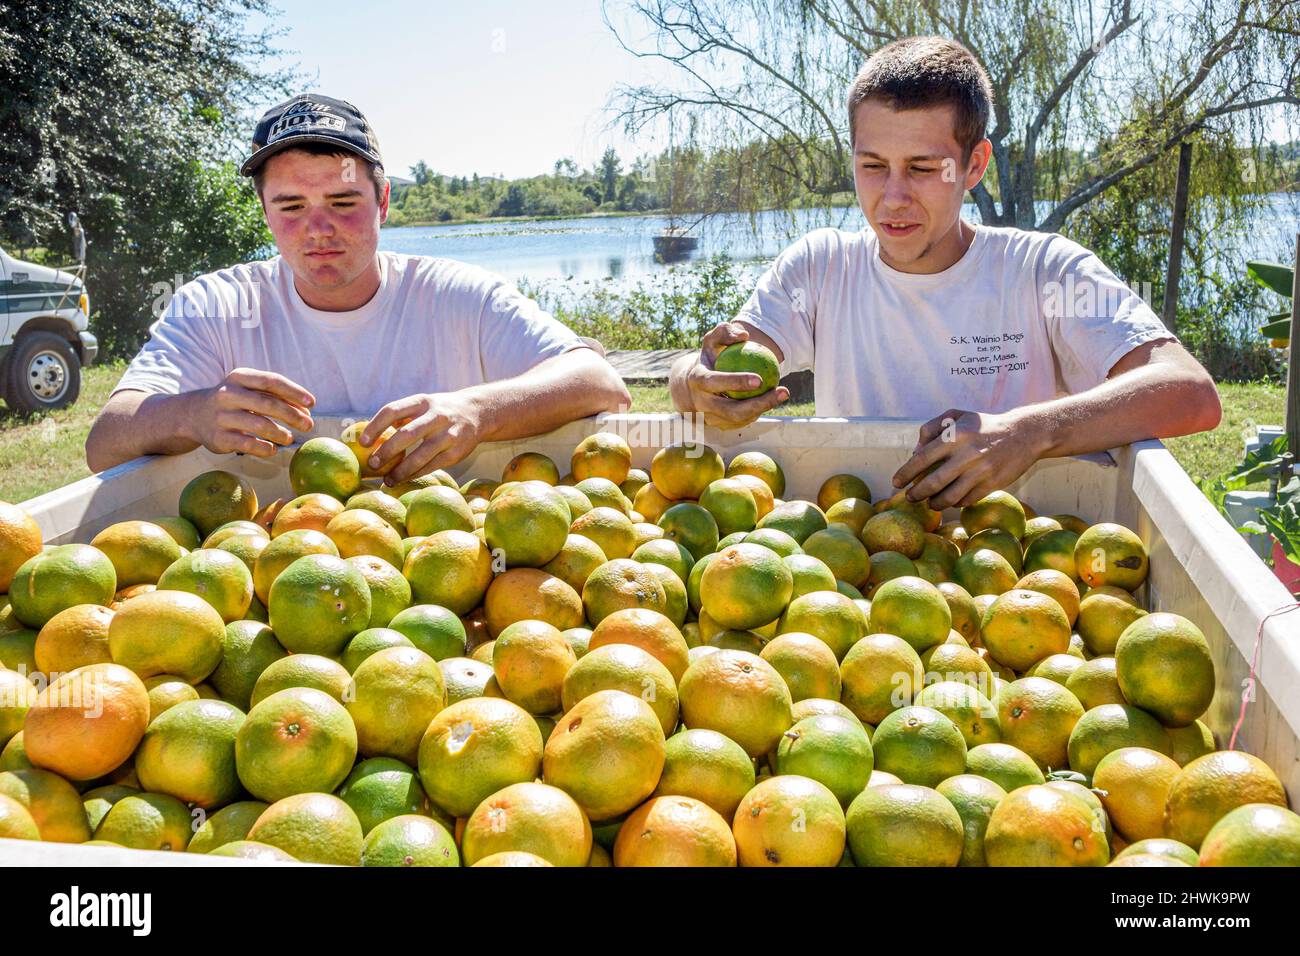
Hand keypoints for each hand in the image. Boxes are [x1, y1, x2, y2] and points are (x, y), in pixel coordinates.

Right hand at [187, 367, 314, 457]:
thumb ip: (275, 396)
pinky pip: (249, 445)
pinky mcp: (219, 438)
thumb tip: (306, 411)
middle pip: (268, 404)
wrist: (194, 415)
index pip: (272, 381)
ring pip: (260, 425)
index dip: (294, 392)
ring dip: (281, 433)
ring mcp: (222, 417)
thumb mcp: (249, 389)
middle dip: (293, 415)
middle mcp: (228, 394)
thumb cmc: (234, 400)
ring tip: (290, 438)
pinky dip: (266, 448)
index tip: (312, 403)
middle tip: (308, 425)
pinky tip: (273, 449)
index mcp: (239, 377)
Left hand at [361, 391, 484, 484]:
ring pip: (421, 454)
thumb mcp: (422, 404)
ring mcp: (449, 434)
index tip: (363, 443)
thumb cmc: (439, 411)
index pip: (393, 411)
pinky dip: (416, 474)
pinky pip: (433, 466)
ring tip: (387, 480)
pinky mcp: (457, 452)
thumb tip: (368, 435)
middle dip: (387, 451)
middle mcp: (436, 415)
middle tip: (373, 465)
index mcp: (422, 402)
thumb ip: (400, 416)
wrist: (477, 412)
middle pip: (407, 434)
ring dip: (402, 470)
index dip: (375, 427)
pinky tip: (404, 479)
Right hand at [681, 321, 788, 429]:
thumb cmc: (711, 357)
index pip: (715, 383)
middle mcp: (701, 403)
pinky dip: (759, 411)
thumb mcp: (713, 339)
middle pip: (730, 410)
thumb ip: (726, 331)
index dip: (736, 382)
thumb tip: (744, 336)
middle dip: (758, 404)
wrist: (696, 385)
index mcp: (697, 380)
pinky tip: (773, 399)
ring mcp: (710, 418)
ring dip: (763, 408)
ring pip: (740, 419)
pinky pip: (743, 421)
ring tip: (782, 394)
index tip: (759, 379)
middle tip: (780, 392)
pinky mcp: (721, 426)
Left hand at [891, 407, 1049, 509]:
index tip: (896, 483)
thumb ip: (932, 428)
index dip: (906, 473)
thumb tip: (915, 451)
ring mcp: (980, 472)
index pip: (921, 459)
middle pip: (932, 483)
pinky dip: (955, 503)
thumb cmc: (984, 425)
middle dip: (916, 494)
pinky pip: (966, 500)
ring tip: (929, 503)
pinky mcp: (992, 484)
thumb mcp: (957, 416)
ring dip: (934, 503)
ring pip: (949, 497)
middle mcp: (966, 455)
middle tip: (909, 498)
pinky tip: (950, 500)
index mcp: (955, 436)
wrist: (1024, 434)